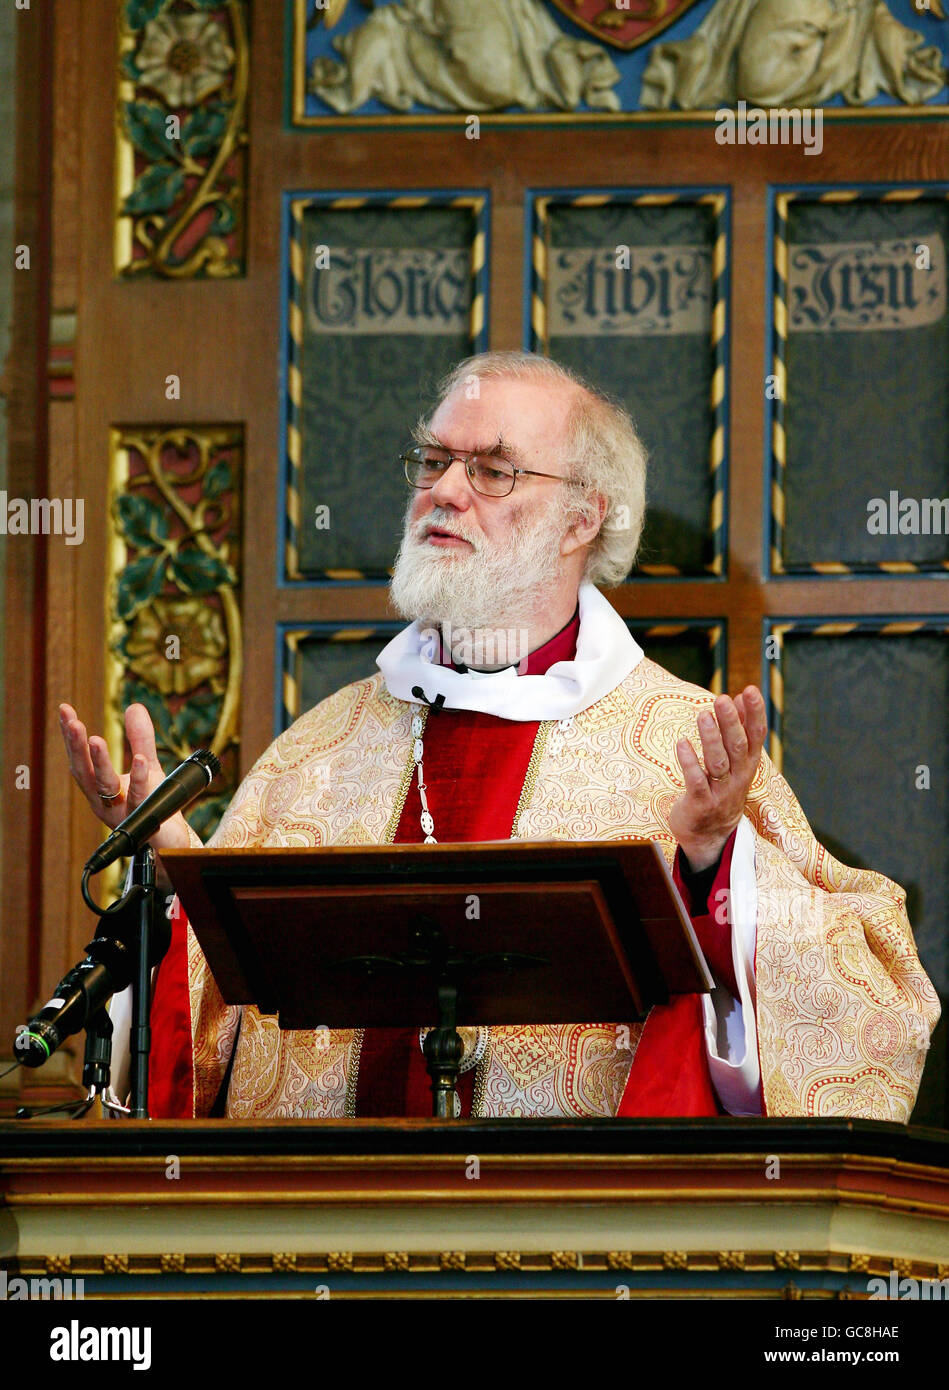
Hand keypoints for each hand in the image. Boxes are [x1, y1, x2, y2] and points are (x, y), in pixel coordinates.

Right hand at [58, 701, 190, 851]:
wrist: (169, 840)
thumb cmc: (151, 804)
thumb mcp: (146, 765)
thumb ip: (140, 738)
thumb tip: (134, 706)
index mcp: (99, 787)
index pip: (81, 758)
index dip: (71, 736)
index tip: (65, 710)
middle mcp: (104, 801)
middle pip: (85, 772)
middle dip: (77, 747)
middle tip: (73, 722)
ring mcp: (121, 813)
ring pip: (106, 786)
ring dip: (99, 763)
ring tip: (95, 739)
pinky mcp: (142, 821)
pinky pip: (139, 799)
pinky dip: (138, 779)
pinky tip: (140, 761)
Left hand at [668, 686, 766, 872]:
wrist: (710, 836)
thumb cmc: (721, 790)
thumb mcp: (735, 763)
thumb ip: (738, 732)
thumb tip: (741, 698)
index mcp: (747, 765)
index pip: (756, 736)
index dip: (755, 713)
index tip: (750, 690)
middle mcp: (737, 778)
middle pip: (738, 747)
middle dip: (731, 722)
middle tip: (722, 699)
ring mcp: (720, 792)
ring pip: (718, 763)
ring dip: (711, 738)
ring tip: (703, 715)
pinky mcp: (700, 804)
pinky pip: (696, 781)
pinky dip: (689, 762)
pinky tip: (682, 743)